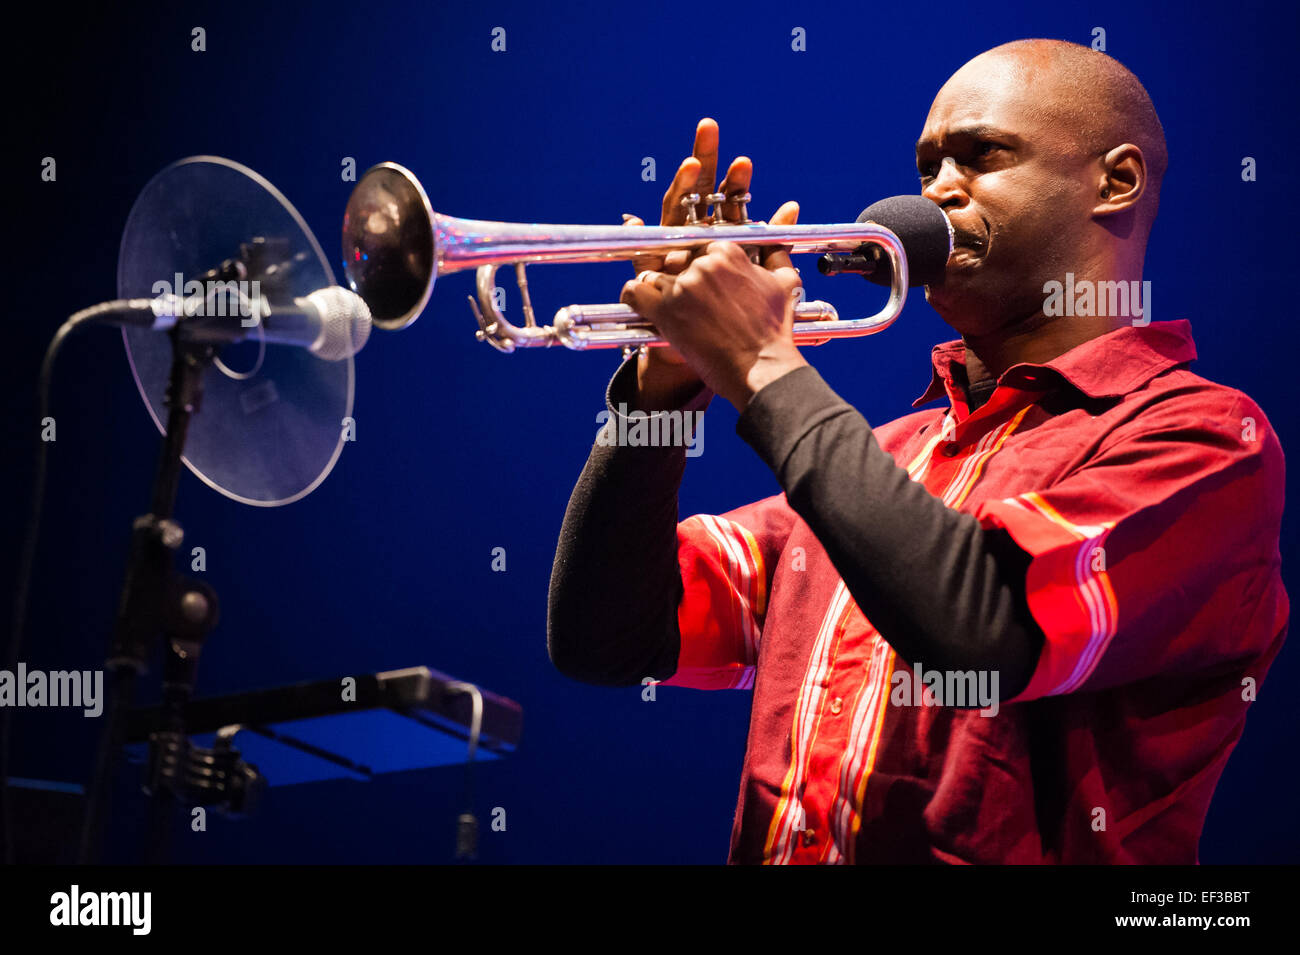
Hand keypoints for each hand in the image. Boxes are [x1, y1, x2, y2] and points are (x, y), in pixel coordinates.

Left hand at [621, 118, 801, 409]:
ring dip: (660, 291)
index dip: (699, 267)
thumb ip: (778, 250)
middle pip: (676, 262)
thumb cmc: (774, 329)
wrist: (760, 368)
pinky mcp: (666, 311)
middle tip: (690, 301)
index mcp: (727, 252)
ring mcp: (682, 286)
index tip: (701, 284)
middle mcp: (703, 264)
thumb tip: (786, 217)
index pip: (700, 249)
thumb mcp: (784, 283)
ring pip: (655, 277)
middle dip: (681, 279)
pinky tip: (639, 304)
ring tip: (672, 310)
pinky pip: (634, 292)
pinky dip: (633, 297)